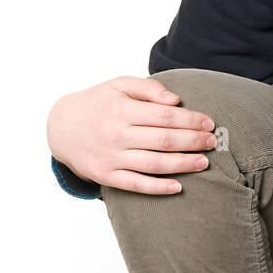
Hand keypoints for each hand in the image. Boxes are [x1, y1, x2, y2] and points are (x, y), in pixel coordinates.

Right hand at [46, 75, 216, 194]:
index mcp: (121, 109)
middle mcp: (116, 134)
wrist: (61, 127)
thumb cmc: (97, 103)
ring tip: (203, 162)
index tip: (208, 123)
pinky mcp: (105, 175)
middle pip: (163, 140)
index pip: (164, 116)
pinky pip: (135, 184)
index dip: (190, 120)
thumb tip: (175, 101)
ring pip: (153, 164)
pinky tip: (177, 186)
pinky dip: (157, 187)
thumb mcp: (118, 85)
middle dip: (192, 141)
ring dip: (182, 164)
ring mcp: (110, 157)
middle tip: (211, 142)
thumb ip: (148, 88)